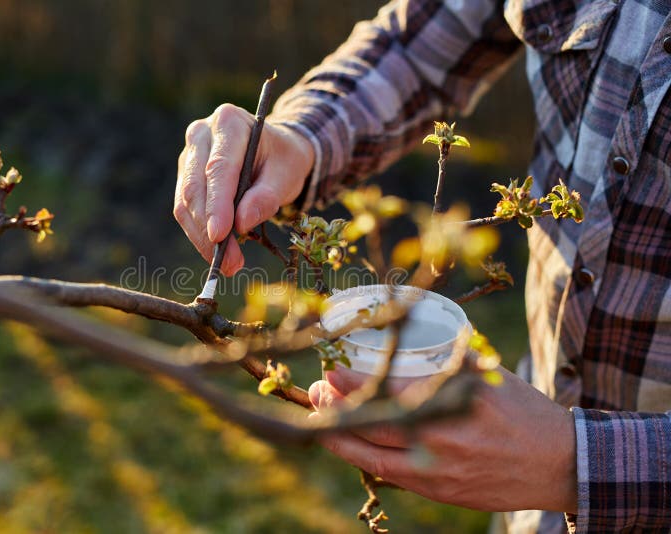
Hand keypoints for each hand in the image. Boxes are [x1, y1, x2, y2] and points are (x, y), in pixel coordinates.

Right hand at [174, 104, 314, 274]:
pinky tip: (219, 254)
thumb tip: (242, 224)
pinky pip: (186, 210)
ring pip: (185, 202)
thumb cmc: (283, 159)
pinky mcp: (185, 175)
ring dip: (203, 238)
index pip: (217, 168)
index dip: (217, 205)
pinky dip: (200, 235)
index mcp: (229, 123)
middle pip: (195, 187)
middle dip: (209, 229)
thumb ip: (266, 197)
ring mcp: (189, 155)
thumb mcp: (287, 174)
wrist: (275, 150)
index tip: (219, 237)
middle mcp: (201, 134)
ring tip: (229, 264)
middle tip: (230, 263)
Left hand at [308, 365, 577, 512]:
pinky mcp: (442, 492)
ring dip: (339, 436)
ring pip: (373, 455)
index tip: (329, 367)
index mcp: (456, 400)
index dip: (351, 381)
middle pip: (373, 423)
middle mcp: (444, 437)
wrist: (560, 464)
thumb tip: (415, 330)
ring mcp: (440, 471)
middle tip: (314, 390)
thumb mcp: (491, 375)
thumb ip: (451, 359)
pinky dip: (364, 459)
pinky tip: (347, 445)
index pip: (390, 388)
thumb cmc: (524, 412)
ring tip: (318, 418)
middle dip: (335, 407)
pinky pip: (391, 476)